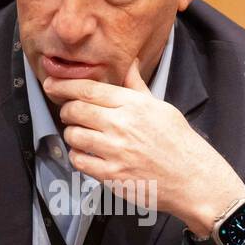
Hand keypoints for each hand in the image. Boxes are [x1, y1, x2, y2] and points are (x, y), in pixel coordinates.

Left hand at [43, 58, 244, 238]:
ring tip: (84, 137)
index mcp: (133, 104)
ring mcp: (115, 151)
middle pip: (75, 110)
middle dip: (67, 110)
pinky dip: (79, 157)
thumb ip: (137, 87)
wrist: (193, 179)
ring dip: (73, 135)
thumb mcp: (160, 107)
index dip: (64, 85)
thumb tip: (129, 65)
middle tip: (71, 114)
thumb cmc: (179, 143)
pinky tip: (89, 156)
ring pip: (73, 135)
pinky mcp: (111, 175)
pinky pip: (79, 161)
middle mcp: (121, 125)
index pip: (88, 89)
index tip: (52, 84)